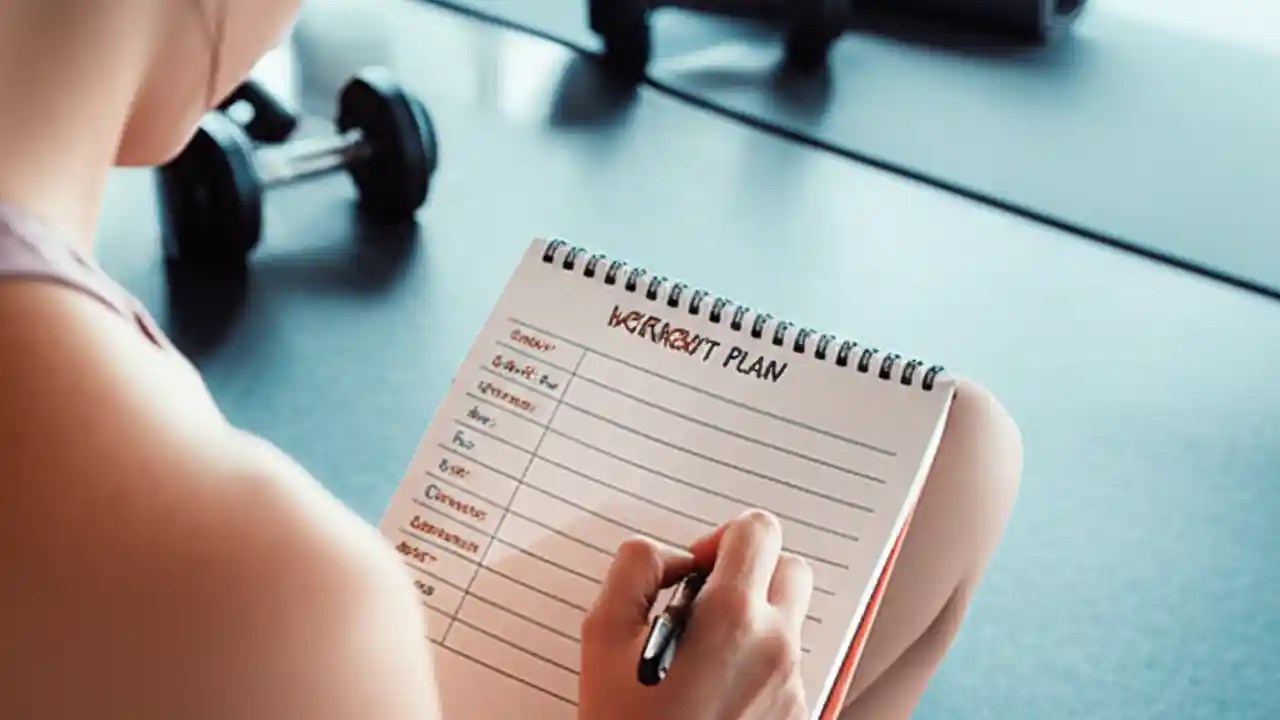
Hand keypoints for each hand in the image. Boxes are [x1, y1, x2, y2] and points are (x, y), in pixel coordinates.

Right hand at [578, 510, 813, 719]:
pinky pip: (786, 667)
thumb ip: (634, 570)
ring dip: (753, 621)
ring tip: (701, 658)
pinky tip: (713, 693)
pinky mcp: (797, 715)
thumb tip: (670, 557)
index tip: (697, 566)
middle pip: (790, 568)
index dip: (723, 536)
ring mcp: (792, 685)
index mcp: (732, 617)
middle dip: (751, 573)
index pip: (758, 530)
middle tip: (704, 603)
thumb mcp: (602, 637)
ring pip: (788, 621)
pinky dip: (756, 665)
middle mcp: (775, 646)